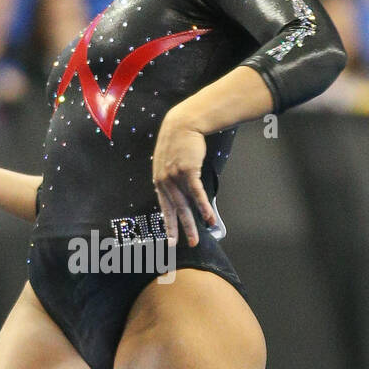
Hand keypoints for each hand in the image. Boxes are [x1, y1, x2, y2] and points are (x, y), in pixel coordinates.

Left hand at [151, 107, 216, 246]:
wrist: (184, 123)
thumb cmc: (179, 142)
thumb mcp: (169, 161)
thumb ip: (171, 177)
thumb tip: (179, 190)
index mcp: (159, 181)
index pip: (164, 207)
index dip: (168, 224)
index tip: (171, 239)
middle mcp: (164, 181)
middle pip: (174, 210)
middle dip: (180, 230)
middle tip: (186, 245)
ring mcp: (175, 176)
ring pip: (185, 205)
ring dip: (193, 223)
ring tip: (197, 238)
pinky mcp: (188, 170)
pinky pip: (196, 193)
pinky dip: (202, 207)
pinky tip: (208, 218)